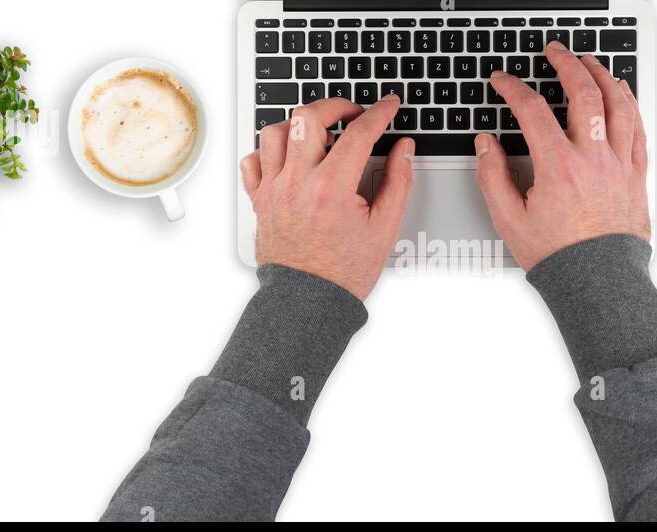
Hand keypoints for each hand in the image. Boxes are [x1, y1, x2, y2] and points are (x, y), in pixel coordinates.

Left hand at [239, 94, 414, 299]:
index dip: (379, 112)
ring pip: (275, 132)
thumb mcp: (385, 228)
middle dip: (335, 105)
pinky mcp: (259, 200)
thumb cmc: (344, 272)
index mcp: (331, 189)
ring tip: (318, 132)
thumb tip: (403, 149)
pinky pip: (252, 160)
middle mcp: (297, 183)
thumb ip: (398, 183)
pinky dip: (269, 151)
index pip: (358, 133)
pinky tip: (289, 157)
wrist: (308, 302)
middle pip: (309, 117)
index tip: (388, 106)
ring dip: (299, 124)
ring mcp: (274, 190)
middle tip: (352, 112)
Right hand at [475, 41, 649, 270]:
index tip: (503, 82)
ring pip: (618, 105)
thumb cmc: (559, 257)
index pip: (532, 111)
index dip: (513, 89)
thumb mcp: (510, 220)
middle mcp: (593, 160)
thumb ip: (493, 177)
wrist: (597, 282)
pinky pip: (637, 129)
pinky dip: (629, 105)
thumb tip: (486, 145)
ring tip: (590, 62)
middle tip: (555, 53)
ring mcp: (619, 165)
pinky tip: (622, 94)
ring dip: (603, 76)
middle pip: (584, 93)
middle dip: (567, 64)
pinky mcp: (636, 175)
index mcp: (558, 168)